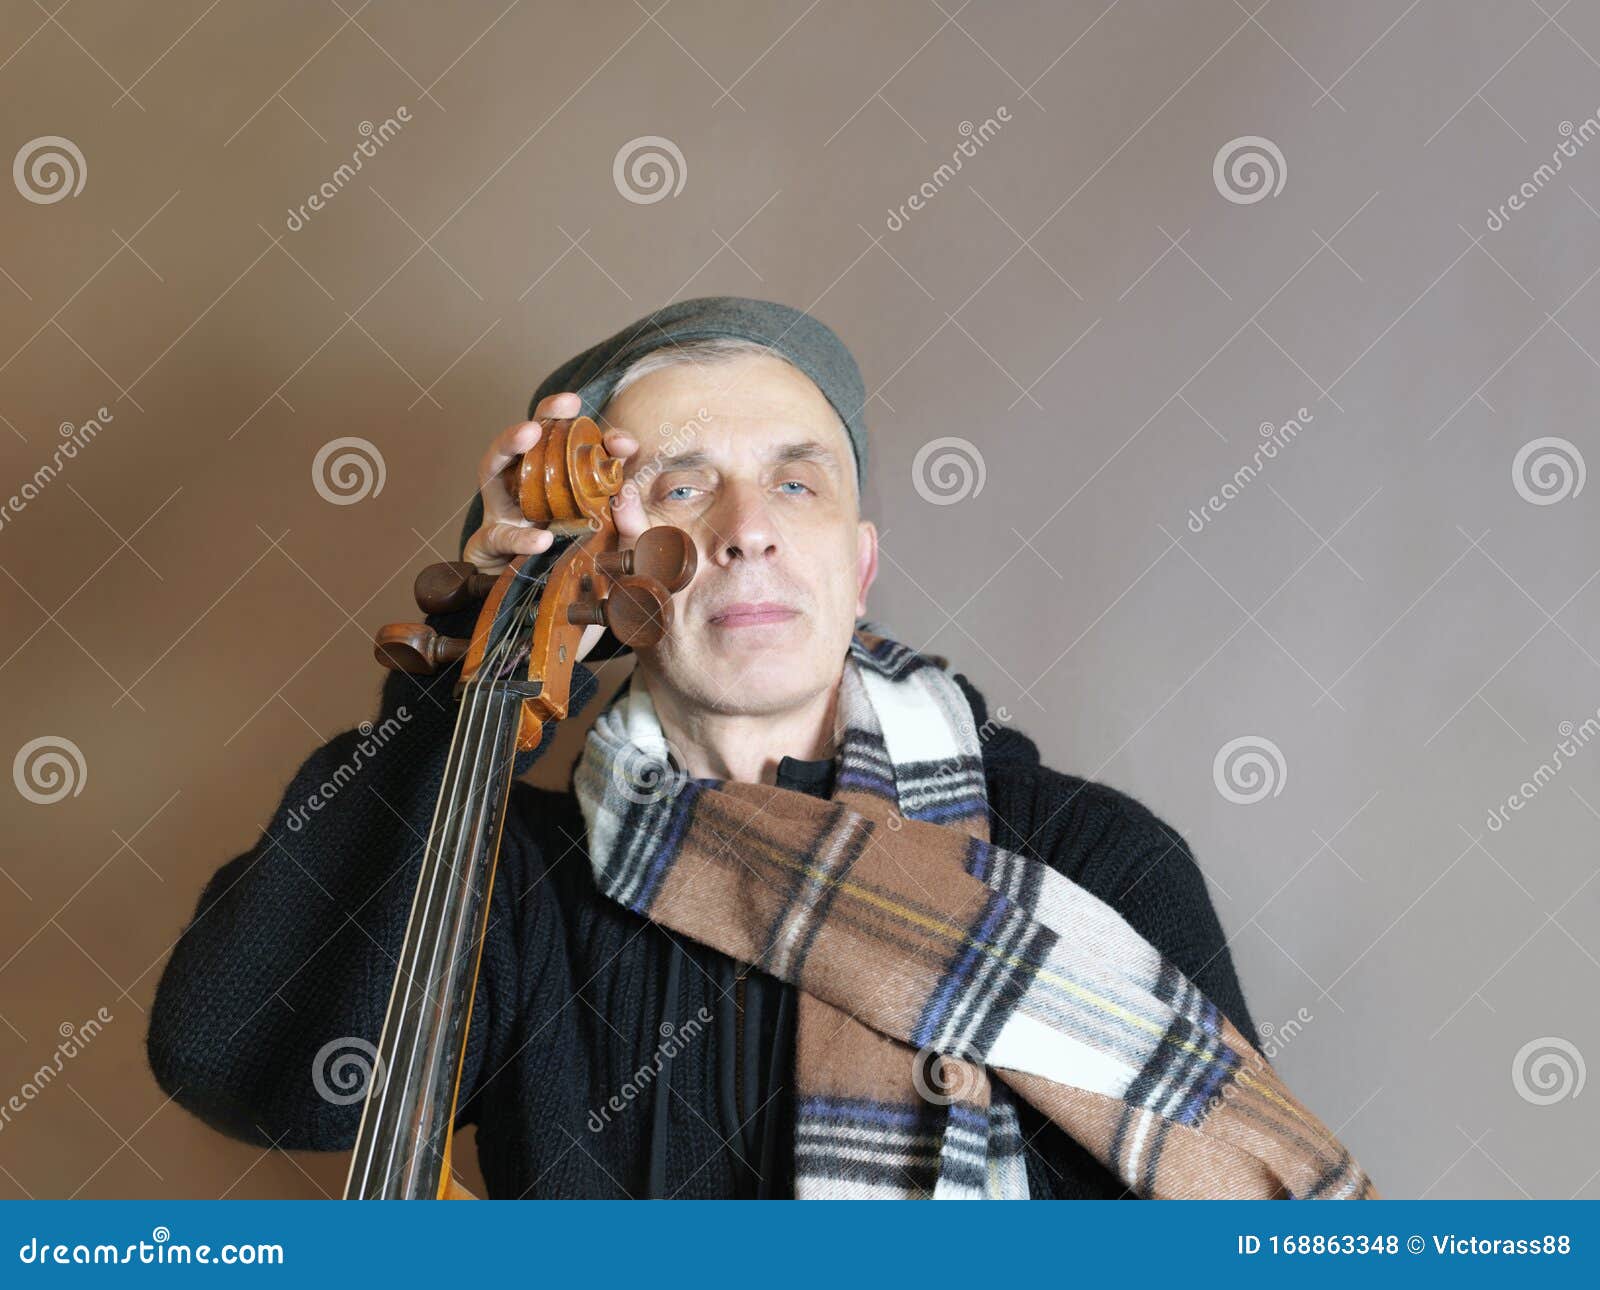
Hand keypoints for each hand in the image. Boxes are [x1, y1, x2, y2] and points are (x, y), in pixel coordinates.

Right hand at [461, 391, 649, 659]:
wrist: (557, 632)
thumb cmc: (587, 583)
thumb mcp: (621, 555)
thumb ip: (630, 526)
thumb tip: (628, 491)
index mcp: (565, 489)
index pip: (578, 452)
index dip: (600, 440)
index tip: (624, 443)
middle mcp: (530, 493)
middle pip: (531, 443)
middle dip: (546, 415)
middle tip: (565, 404)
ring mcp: (504, 517)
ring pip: (493, 468)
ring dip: (508, 444)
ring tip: (530, 434)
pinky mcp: (488, 551)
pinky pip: (498, 537)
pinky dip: (518, 536)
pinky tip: (540, 539)